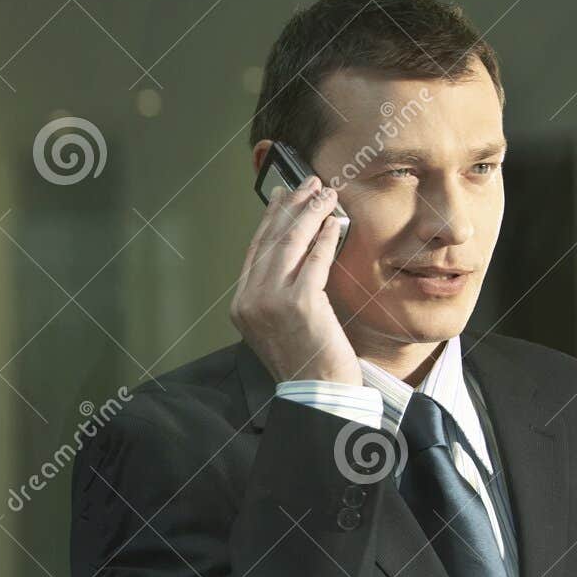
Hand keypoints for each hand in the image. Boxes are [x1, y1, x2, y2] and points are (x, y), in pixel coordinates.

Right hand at [230, 175, 361, 385]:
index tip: (282, 196)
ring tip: (324, 193)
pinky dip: (326, 238)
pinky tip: (335, 222)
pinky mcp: (298, 303)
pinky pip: (314, 260)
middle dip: (291, 207)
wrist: (317, 393)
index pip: (255, 251)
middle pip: (270, 241)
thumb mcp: (281, 324)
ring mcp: (271, 301)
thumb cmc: (306, 361)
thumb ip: (279, 291)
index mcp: (241, 306)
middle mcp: (249, 301)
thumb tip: (298, 249)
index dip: (270, 219)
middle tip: (308, 184)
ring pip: (290, 245)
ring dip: (310, 213)